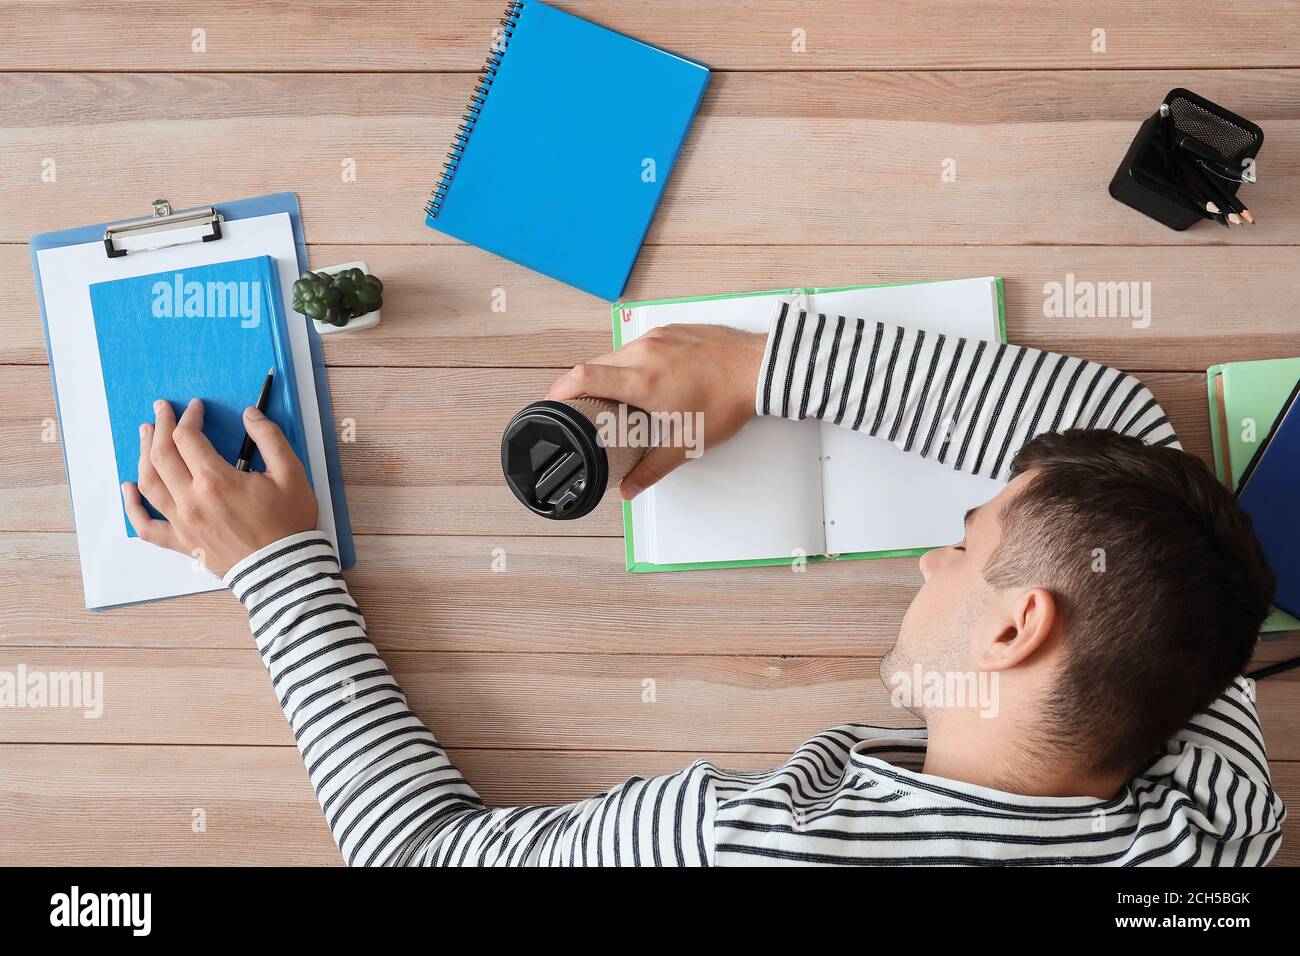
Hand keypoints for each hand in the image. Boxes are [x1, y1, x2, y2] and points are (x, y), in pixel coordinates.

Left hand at [122, 398, 317, 576]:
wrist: (284, 570)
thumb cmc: (288, 523)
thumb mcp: (292, 474)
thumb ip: (269, 438)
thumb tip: (249, 414)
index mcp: (216, 480)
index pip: (188, 437)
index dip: (189, 417)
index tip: (196, 407)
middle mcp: (191, 499)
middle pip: (162, 454)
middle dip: (161, 426)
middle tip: (162, 409)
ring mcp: (182, 523)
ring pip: (149, 483)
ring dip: (143, 454)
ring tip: (146, 436)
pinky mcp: (182, 542)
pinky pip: (146, 526)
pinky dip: (132, 506)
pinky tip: (129, 488)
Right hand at [548, 323, 765, 497]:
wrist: (760, 369)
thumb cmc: (727, 401)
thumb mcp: (686, 443)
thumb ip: (651, 468)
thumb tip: (629, 488)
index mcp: (641, 380)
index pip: (583, 376)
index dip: (560, 389)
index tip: (554, 401)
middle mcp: (644, 352)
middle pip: (595, 365)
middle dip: (585, 386)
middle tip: (588, 406)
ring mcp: (659, 337)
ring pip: (618, 353)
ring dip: (612, 373)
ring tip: (623, 396)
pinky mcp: (672, 330)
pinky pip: (641, 344)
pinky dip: (635, 361)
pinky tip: (651, 379)